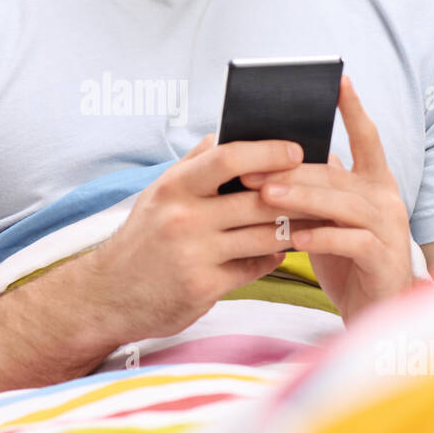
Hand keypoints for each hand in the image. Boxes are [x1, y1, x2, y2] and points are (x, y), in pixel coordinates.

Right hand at [83, 132, 313, 341]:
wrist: (108, 296)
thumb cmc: (141, 240)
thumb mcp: (156, 195)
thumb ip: (191, 165)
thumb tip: (221, 135)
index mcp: (174, 187)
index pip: (228, 157)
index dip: (267, 151)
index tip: (297, 150)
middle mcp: (183, 217)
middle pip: (256, 199)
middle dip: (296, 194)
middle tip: (325, 188)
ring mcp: (194, 254)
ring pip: (264, 235)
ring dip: (294, 228)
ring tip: (314, 220)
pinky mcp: (203, 287)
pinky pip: (254, 267)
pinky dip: (273, 258)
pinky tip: (282, 252)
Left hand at [239, 74, 413, 324]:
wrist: (377, 309)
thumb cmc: (345, 258)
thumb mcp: (327, 216)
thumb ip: (314, 187)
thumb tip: (271, 156)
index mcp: (374, 181)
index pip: (367, 137)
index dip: (354, 109)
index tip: (339, 80)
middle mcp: (385, 198)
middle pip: (336, 174)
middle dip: (291, 170)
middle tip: (250, 168)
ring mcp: (388, 227)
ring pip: (341, 204)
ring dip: (301, 199)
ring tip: (265, 197)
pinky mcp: (383, 258)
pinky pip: (350, 241)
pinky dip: (322, 237)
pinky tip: (296, 237)